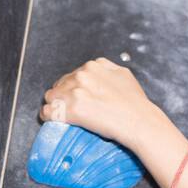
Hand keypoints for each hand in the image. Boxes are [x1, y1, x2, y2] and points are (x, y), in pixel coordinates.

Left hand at [40, 58, 160, 146]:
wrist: (139, 121)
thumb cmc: (135, 102)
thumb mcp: (123, 74)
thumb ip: (106, 68)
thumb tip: (97, 69)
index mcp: (93, 66)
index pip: (72, 75)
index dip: (73, 87)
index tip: (77, 96)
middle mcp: (82, 76)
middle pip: (60, 85)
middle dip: (64, 95)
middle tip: (72, 107)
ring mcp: (75, 92)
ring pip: (51, 97)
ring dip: (56, 105)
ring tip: (63, 114)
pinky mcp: (71, 110)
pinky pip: (48, 111)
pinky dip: (48, 116)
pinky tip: (53, 119)